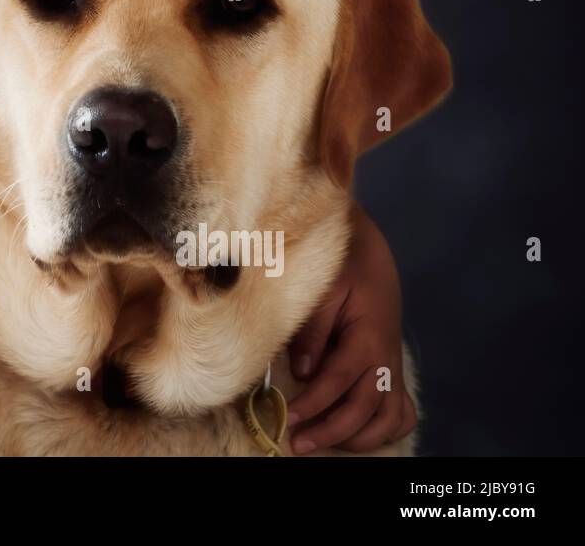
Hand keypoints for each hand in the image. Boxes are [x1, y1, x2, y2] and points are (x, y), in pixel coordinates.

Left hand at [285, 204, 416, 452]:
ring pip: (389, 417)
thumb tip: (303, 371)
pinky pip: (400, 409)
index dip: (315, 404)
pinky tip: (356, 433)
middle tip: (299, 443)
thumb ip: (311, 330)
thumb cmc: (340, 263)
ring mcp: (391, 363)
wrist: (365, 245)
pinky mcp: (390, 365)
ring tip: (322, 441)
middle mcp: (385, 356)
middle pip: (366, 409)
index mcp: (368, 336)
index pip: (340, 381)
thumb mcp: (321, 289)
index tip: (289, 418)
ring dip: (359, 436)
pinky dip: (383, 428)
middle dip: (332, 431)